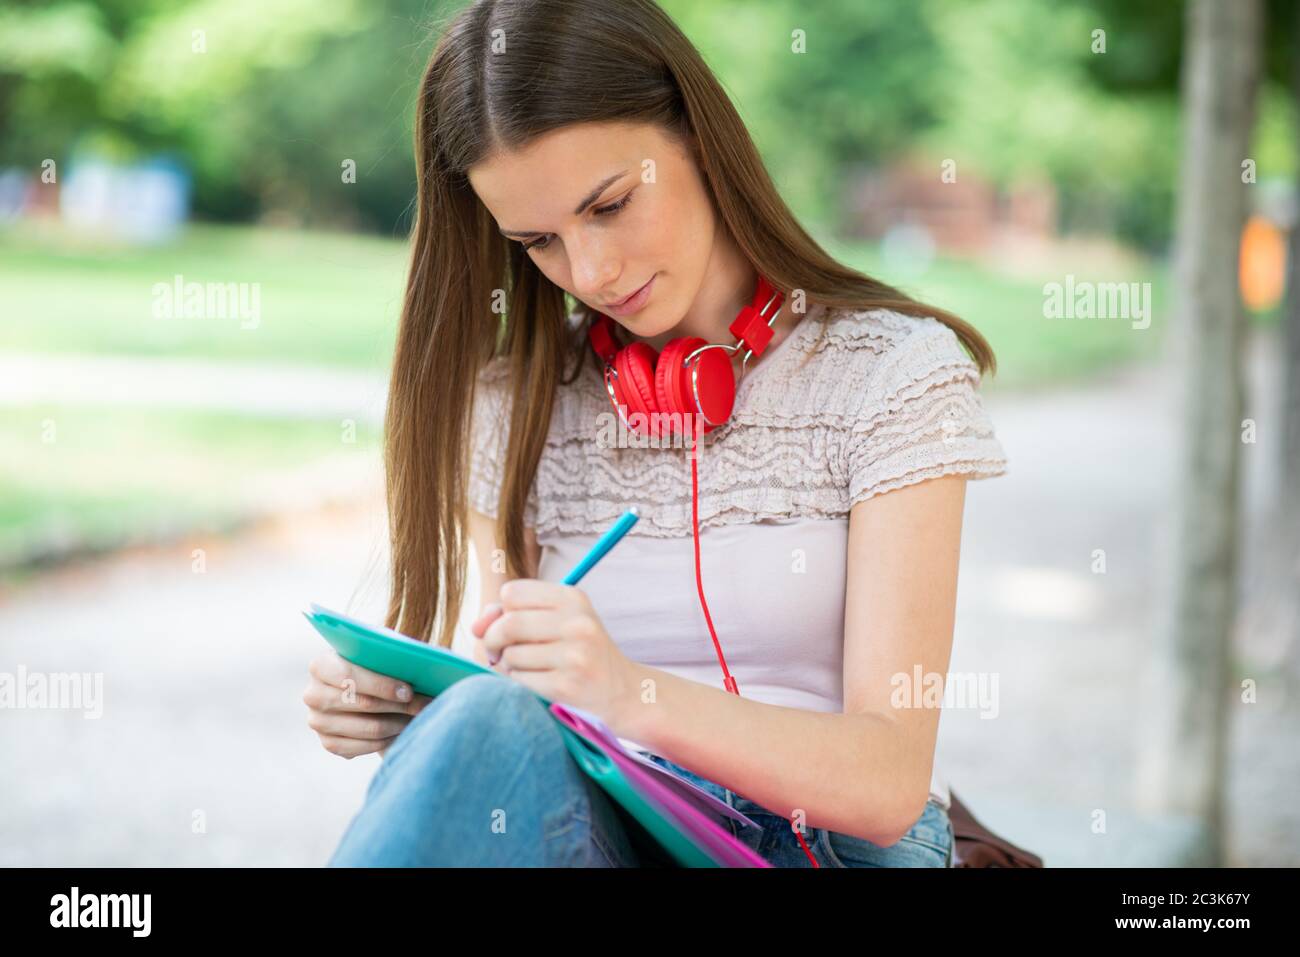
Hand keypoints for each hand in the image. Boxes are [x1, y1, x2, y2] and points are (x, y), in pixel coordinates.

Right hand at [303, 651, 433, 758]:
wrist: (358, 688)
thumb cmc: (372, 666)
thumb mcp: (377, 655)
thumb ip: (391, 657)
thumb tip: (423, 666)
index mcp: (321, 665)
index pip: (349, 676)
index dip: (381, 684)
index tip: (408, 691)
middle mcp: (312, 694)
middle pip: (363, 704)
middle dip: (399, 705)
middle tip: (425, 705)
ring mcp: (317, 721)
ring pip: (369, 728)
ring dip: (399, 723)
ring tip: (419, 717)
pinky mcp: (328, 743)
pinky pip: (364, 747)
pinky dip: (388, 740)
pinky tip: (402, 730)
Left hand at [472, 579, 638, 724]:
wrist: (622, 690)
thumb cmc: (581, 651)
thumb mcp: (557, 621)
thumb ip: (512, 614)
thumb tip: (476, 626)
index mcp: (573, 598)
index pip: (512, 592)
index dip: (502, 610)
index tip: (508, 625)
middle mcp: (577, 623)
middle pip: (508, 623)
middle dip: (492, 639)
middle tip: (496, 651)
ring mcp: (574, 656)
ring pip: (511, 655)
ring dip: (509, 665)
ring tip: (529, 667)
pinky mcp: (567, 686)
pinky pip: (520, 681)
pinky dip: (520, 683)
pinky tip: (538, 682)